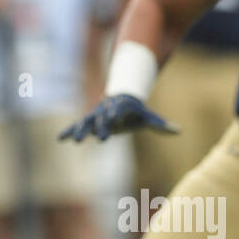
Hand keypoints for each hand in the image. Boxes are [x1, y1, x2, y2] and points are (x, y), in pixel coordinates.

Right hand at [59, 93, 178, 142]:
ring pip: (87, 122)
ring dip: (81, 131)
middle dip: (99, 128)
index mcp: (120, 109)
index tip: (112, 123)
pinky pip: (78, 125)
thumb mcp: (148, 117)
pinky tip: (60, 139)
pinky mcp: (89, 120)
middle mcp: (106, 111)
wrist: (120, 97)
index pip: (117, 113)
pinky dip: (70, 131)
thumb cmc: (136, 111)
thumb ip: (160, 124)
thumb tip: (178, 131)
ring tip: (75, 141)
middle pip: (101, 119)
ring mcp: (96, 115)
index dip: (114, 117)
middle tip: (96, 138)